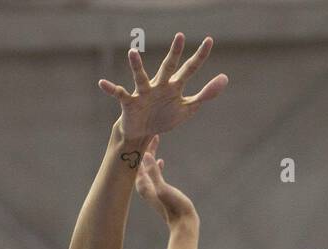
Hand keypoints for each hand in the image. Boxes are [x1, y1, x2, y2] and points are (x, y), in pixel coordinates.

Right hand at [99, 33, 227, 142]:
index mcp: (174, 86)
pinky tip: (103, 83)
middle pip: (168, 67)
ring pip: (141, 77)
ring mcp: (144, 92)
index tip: (209, 40)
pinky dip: (111, 89)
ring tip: (132, 53)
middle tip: (180, 36)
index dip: (199, 57)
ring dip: (136, 66)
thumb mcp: (187, 108)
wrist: (143, 133)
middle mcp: (159, 85)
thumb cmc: (164, 117)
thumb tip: (225, 78)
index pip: (190, 69)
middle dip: (174, 54)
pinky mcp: (130, 103)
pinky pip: (120, 94)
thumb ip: (206, 94)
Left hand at [135, 135, 196, 225]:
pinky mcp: (159, 191)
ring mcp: (151, 188)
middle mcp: (145, 186)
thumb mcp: (163, 188)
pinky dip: (155, 165)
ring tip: (155, 141)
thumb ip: (154, 172)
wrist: (183, 224)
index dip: (139, 145)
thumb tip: (144, 154)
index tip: (142, 130)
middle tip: (149, 131)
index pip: (137, 160)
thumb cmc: (174, 207)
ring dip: (150, 154)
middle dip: (143, 146)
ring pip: (147, 166)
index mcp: (143, 184)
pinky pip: (154, 173)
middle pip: (140, 162)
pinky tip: (161, 161)